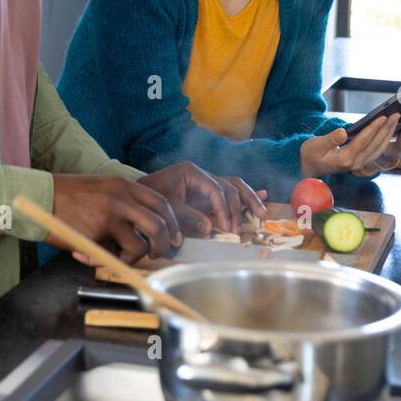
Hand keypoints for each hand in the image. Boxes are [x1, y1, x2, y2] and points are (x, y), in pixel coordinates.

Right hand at [50, 174, 182, 265]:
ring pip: (141, 245)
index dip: (172, 223)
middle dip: (164, 245)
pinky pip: (113, 256)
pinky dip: (106, 261)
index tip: (174, 237)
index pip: (161, 203)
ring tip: (119, 257)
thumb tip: (142, 225)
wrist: (41, 195)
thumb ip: (124, 200)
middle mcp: (121, 198)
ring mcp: (109, 216)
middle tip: (157, 254)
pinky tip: (87, 256)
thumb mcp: (102, 187)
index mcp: (124, 185)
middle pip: (159, 225)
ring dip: (135, 258)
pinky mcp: (96, 234)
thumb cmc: (69, 195)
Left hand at [142, 162, 267, 235]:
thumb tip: (209, 228)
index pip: (216, 189)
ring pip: (234, 185)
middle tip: (240, 228)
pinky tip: (261, 196)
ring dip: (250, 199)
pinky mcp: (206, 191)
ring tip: (263, 213)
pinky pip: (229, 190)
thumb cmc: (149, 199)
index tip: (227, 228)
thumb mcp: (166, 207)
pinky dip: (244, 196)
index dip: (223, 209)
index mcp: (191, 172)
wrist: (137, 197)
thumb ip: (186, 216)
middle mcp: (201, 173)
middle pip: (229, 186)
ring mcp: (205, 181)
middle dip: (238, 208)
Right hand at [300, 113, 400, 177]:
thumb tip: (343, 132)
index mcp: (345, 158)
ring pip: (378, 149)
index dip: (374, 128)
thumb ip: (330, 139)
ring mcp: (359, 164)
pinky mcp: (360, 162)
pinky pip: (376, 151)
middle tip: (396, 115)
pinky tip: (388, 131)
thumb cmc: (311, 154)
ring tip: (395, 120)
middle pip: (375, 144)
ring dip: (388, 134)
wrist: (309, 168)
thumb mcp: (315, 145)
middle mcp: (355, 163)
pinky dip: (384, 141)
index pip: (363, 141)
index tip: (383, 117)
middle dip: (386, 129)